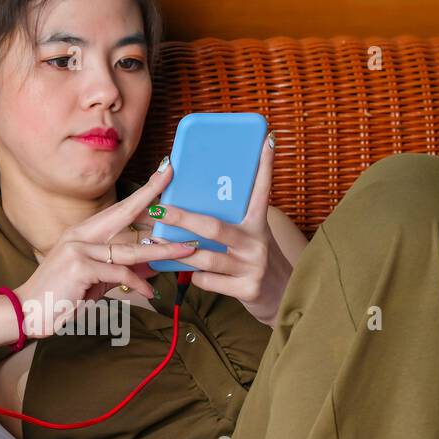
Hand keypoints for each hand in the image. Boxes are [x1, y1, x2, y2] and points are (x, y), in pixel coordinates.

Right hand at [14, 162, 198, 339]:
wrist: (29, 313)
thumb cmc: (61, 297)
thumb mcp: (95, 280)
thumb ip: (121, 270)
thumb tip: (153, 265)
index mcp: (82, 233)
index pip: (118, 209)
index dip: (141, 193)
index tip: (162, 175)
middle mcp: (80, 235)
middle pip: (123, 213)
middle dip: (152, 197)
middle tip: (173, 180)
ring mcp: (78, 249)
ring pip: (129, 248)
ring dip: (161, 250)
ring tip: (186, 250)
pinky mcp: (79, 266)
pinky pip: (119, 274)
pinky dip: (137, 284)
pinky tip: (149, 292)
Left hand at [149, 132, 291, 326]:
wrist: (282, 298)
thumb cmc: (254, 261)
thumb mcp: (249, 237)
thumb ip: (228, 224)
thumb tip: (189, 208)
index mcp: (258, 224)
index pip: (262, 190)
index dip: (265, 165)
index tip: (265, 140)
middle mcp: (257, 242)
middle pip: (214, 227)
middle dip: (182, 217)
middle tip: (158, 208)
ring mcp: (253, 266)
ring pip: (205, 258)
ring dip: (177, 250)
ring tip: (157, 241)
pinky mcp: (247, 289)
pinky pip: (208, 281)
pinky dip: (195, 277)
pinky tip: (192, 273)